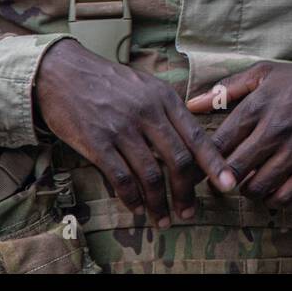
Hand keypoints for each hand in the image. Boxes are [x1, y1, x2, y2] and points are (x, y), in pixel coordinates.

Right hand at [34, 38, 236, 226]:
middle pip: (178, 161)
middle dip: (186, 192)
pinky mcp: (97, 142)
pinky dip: (132, 198)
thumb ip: (169, 110)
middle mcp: (148, 113)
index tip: (228, 184)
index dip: (215, 163)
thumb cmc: (108, 81)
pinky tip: (136, 208)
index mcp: (165, 99)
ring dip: (159, 203)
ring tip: (163, 219)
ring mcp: (122, 128)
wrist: (63, 71)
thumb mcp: (147, 85)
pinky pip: (121, 178)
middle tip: (189, 213)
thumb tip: (191, 139)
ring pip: (151, 175)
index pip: (198, 136)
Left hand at [186, 57, 291, 205]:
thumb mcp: (265, 74)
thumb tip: (190, 105)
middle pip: (233, 170)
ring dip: (247, 189)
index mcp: (258, 106)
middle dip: (222, 180)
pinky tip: (272, 187)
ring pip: (256, 188)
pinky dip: (273, 199)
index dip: (202, 162)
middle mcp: (274, 130)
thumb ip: (226, 89)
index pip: (217, 144)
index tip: (198, 170)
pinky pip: (285, 197)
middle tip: (222, 180)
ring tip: (249, 181)